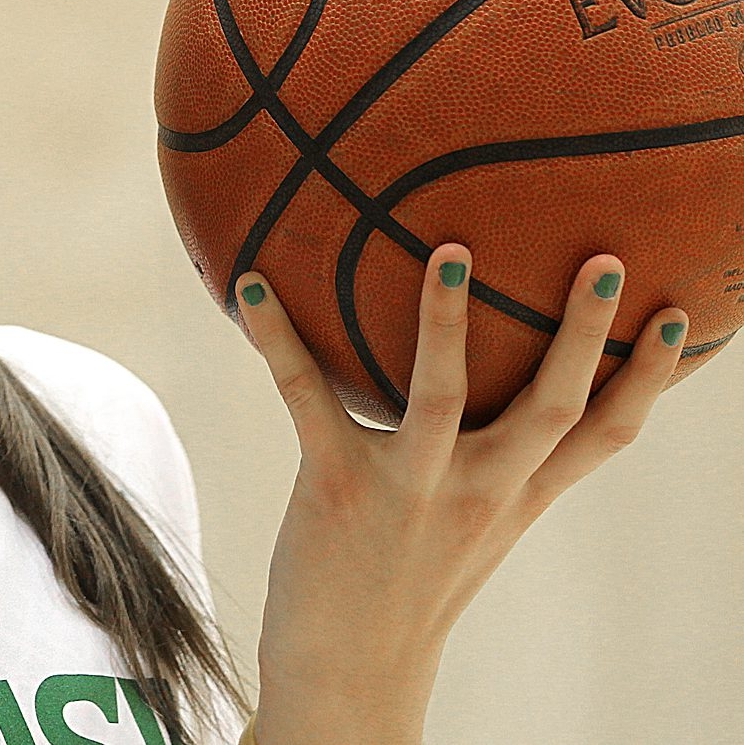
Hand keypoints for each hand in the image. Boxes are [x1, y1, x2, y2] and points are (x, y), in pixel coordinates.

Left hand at [236, 244, 685, 744]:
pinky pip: (304, 395)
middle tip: (606, 258)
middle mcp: (479, 490)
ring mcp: (411, 487)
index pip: (603, 434)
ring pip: (440, 393)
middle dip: (583, 332)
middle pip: (551, 404)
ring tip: (452, 251)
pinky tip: (251, 283)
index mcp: (515, 496)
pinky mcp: (337, 483)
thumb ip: (486, 463)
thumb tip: (483, 390)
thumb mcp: (467, 524)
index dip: (645, 377)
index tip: (672, 314)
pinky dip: (276, 336)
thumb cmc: (403, 583)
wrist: (349, 671)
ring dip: (445, 321)